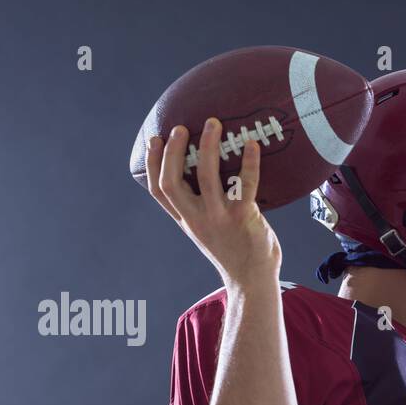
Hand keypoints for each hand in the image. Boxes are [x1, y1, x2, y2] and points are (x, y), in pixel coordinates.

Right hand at [145, 118, 281, 287]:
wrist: (252, 280)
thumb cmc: (234, 250)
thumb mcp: (207, 231)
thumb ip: (199, 208)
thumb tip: (204, 174)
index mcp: (186, 220)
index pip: (159, 191)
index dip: (153, 163)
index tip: (155, 140)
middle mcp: (197, 218)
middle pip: (173, 182)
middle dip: (174, 152)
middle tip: (182, 127)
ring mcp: (219, 218)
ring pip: (206, 177)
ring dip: (209, 146)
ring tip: (213, 124)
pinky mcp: (242, 218)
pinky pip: (245, 185)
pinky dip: (249, 163)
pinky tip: (252, 146)